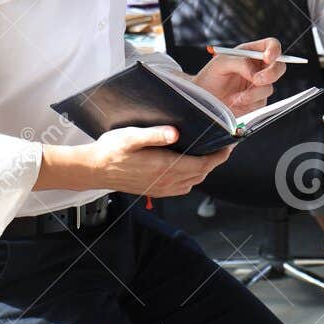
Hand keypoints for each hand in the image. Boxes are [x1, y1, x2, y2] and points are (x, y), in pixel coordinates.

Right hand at [38, 127, 233, 196]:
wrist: (92, 170)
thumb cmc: (110, 151)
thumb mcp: (130, 137)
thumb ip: (154, 135)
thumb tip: (175, 133)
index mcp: (164, 168)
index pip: (203, 164)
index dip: (220, 155)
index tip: (230, 144)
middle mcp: (166, 181)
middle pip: (202, 173)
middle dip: (215, 160)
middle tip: (224, 145)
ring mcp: (161, 188)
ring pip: (194, 181)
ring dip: (204, 168)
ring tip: (210, 153)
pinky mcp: (156, 190)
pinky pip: (183, 187)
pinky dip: (192, 176)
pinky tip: (190, 165)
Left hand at [192, 38, 285, 115]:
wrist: (204, 98)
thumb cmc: (211, 76)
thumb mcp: (222, 62)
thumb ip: (242, 63)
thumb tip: (256, 74)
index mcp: (252, 53)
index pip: (272, 46)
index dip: (274, 50)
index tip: (268, 57)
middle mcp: (259, 68)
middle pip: (280, 66)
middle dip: (272, 73)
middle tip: (257, 80)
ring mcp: (260, 85)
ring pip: (269, 87)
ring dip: (251, 92)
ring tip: (234, 95)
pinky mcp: (258, 101)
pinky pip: (261, 101)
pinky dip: (247, 101)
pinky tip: (235, 100)